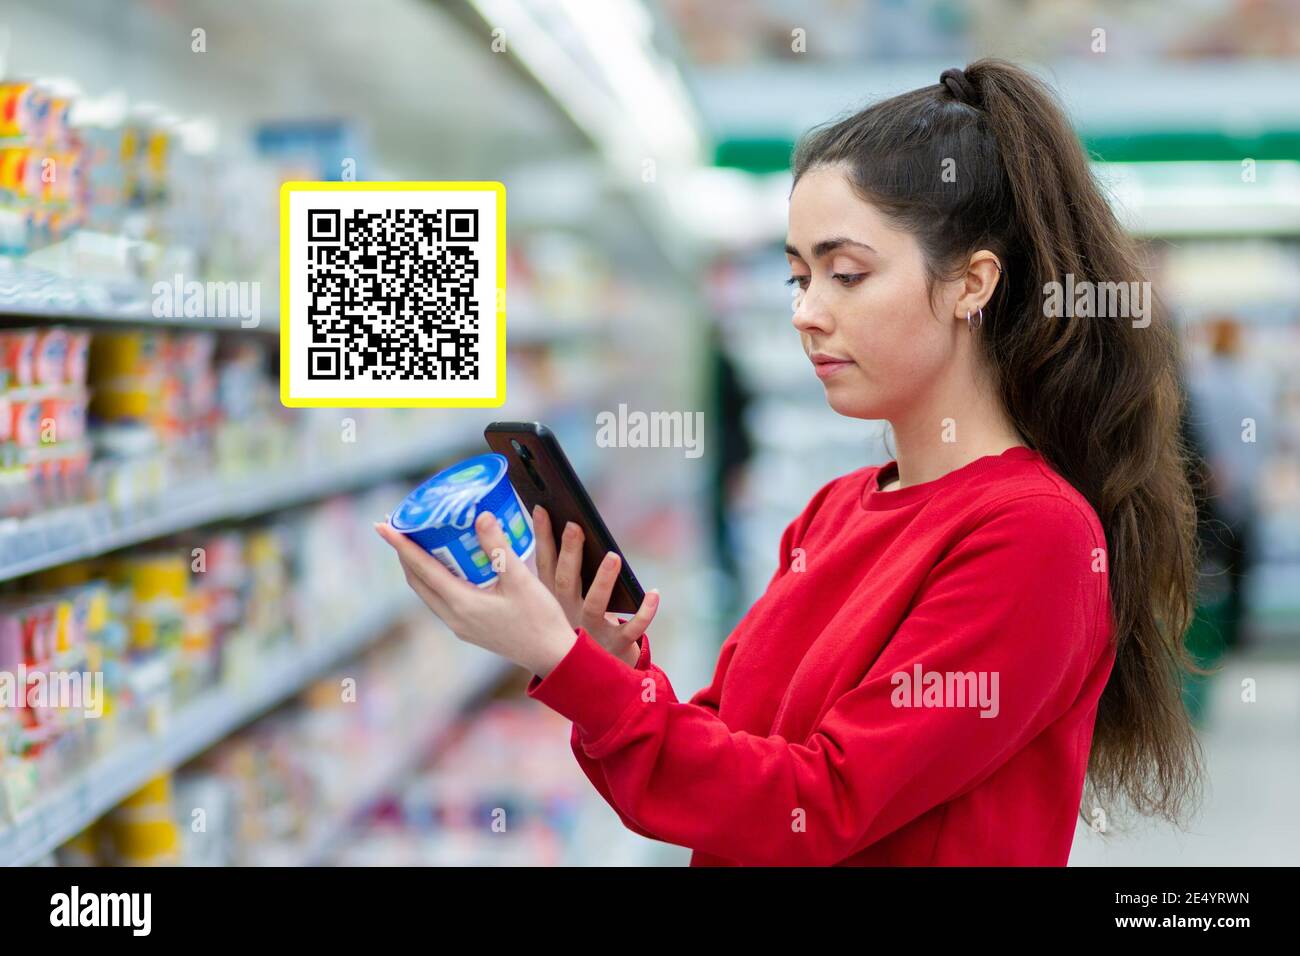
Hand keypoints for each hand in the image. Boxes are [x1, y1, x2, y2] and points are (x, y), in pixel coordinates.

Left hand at [374, 513, 575, 676]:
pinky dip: (435, 578)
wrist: (552, 656)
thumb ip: (498, 547)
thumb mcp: (521, 579)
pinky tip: (447, 564)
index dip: (401, 545)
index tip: (382, 526)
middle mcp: (454, 617)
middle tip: (400, 527)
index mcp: (462, 605)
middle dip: (405, 553)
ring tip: (418, 541)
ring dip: (418, 567)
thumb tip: (480, 516)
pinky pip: (441, 598)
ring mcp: (460, 625)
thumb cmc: (540, 619)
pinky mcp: (469, 628)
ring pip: (427, 591)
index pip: (422, 569)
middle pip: (417, 581)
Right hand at [531, 505, 658, 666]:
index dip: (542, 538)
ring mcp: (591, 633)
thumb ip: (570, 571)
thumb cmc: (586, 629)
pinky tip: (654, 593)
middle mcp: (569, 616)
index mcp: (555, 602)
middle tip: (575, 526)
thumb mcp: (571, 602)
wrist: (598, 679)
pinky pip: (631, 629)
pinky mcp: (616, 646)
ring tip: (612, 556)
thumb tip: (573, 527)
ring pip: (595, 606)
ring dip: (603, 580)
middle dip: (570, 553)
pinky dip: (643, 612)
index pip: (545, 566)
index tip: (543, 508)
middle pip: (566, 582)